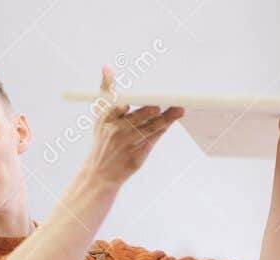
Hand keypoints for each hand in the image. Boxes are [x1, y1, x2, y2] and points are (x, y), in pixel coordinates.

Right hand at [84, 64, 183, 186]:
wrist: (102, 172)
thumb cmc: (103, 138)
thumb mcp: (100, 114)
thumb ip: (106, 90)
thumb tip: (107, 67)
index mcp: (107, 119)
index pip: (114, 108)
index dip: (120, 106)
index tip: (126, 104)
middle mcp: (118, 131)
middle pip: (137, 119)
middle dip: (148, 112)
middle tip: (158, 106)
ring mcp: (130, 143)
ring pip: (150, 128)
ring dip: (166, 118)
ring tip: (179, 109)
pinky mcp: (140, 154)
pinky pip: (155, 137)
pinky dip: (164, 127)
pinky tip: (174, 117)